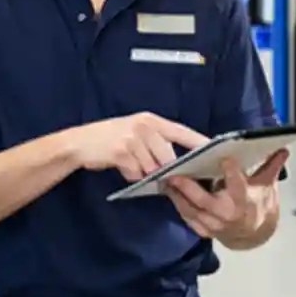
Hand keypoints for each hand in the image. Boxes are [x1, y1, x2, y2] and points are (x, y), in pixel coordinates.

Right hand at [70, 112, 208, 181]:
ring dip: (145, 173)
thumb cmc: (111, 139)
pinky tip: (122, 167)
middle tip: (158, 174)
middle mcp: (144, 126)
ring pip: (152, 167)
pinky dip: (131, 175)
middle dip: (165, 169)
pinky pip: (136, 172)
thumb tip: (174, 163)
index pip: (181, 131)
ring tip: (133, 165)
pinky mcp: (121, 151)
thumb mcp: (135, 133)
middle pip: (167, 157)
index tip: (214, 150)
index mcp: (151, 120)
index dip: (198, 142)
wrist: (81, 142)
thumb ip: (155, 143)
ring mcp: (132, 138)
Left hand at [164, 150, 288, 241]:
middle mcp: (227, 215)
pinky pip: (187, 217)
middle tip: (175, 171)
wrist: (253, 233)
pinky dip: (177, 204)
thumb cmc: (258, 203)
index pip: (238, 185)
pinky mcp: (204, 230)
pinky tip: (169, 190)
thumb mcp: (266, 184)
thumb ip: (271, 166)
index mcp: (244, 202)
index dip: (232, 172)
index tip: (226, 157)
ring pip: (191, 210)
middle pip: (205, 200)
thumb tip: (283, 148)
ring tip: (165, 178)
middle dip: (188, 187)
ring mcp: (213, 225)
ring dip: (176, 195)